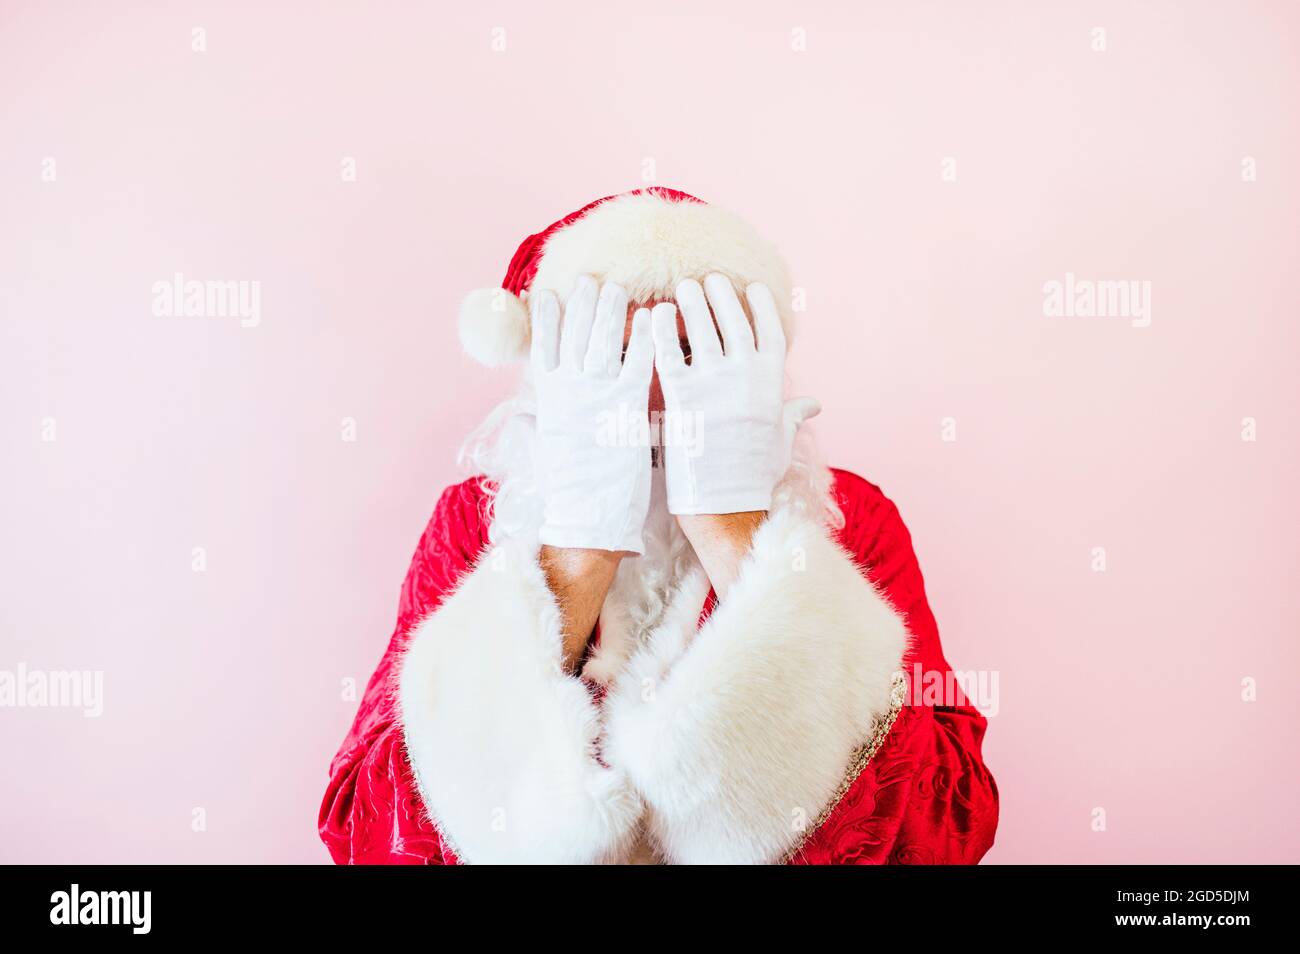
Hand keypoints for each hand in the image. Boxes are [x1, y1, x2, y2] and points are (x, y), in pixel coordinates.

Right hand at [531, 276, 654, 552]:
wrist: (588, 517)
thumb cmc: (569, 488)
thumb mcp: (545, 448)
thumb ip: (535, 424)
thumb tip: (521, 414)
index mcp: (548, 396)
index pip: (544, 344)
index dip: (547, 317)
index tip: (549, 293)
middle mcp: (570, 388)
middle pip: (576, 331)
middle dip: (583, 303)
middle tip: (593, 281)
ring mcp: (598, 393)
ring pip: (605, 337)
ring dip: (612, 309)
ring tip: (619, 289)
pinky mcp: (629, 405)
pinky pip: (639, 359)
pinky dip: (647, 335)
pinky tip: (655, 316)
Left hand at [651, 274, 819, 515]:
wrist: (726, 502)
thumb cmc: (755, 473)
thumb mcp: (781, 439)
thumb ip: (792, 413)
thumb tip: (813, 404)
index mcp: (772, 382)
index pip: (769, 331)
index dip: (759, 306)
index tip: (750, 288)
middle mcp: (745, 376)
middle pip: (733, 322)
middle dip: (721, 296)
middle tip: (709, 278)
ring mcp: (714, 384)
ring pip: (700, 330)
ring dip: (692, 304)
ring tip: (683, 288)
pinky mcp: (681, 396)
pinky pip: (667, 354)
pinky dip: (658, 332)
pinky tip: (652, 316)